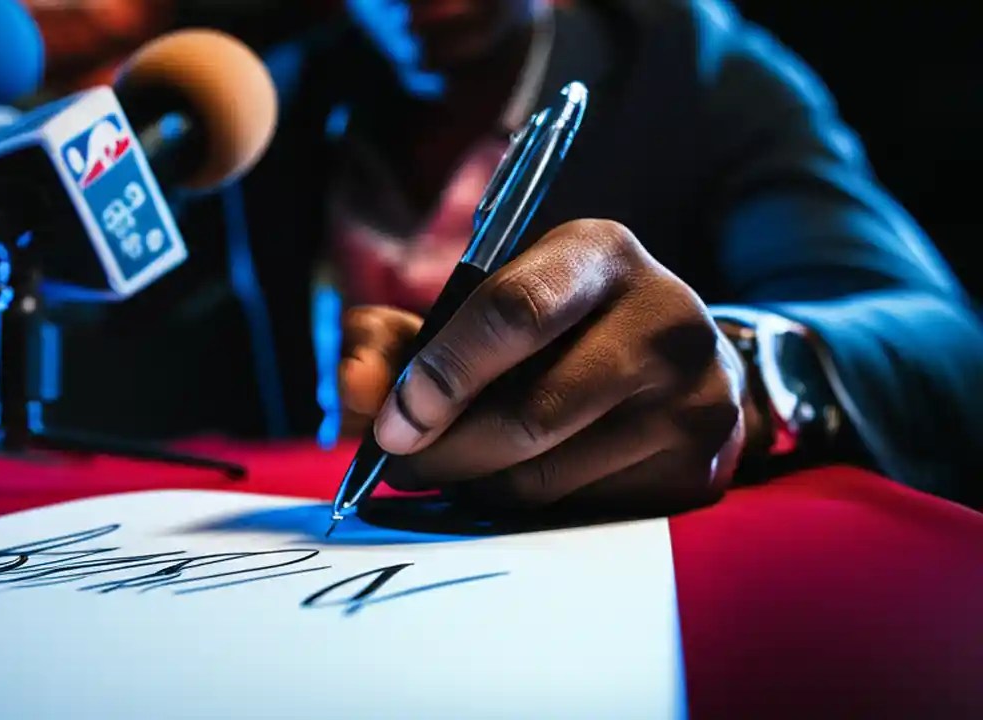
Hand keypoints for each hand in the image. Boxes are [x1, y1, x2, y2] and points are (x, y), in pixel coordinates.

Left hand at [339, 220, 750, 515]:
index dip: (443, 375)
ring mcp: (694, 398)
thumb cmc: (555, 328)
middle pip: (528, 415)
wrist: (678, 359)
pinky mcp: (701, 467)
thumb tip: (354, 393)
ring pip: (548, 477)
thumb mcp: (481, 305)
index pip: (514, 313)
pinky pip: (583, 513)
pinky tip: (518, 481)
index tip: (393, 425)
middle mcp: (665, 319)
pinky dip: (530, 509)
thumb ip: (396, 338)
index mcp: (599, 254)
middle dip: (444, 451)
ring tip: (453, 470)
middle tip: (401, 465)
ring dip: (478, 486)